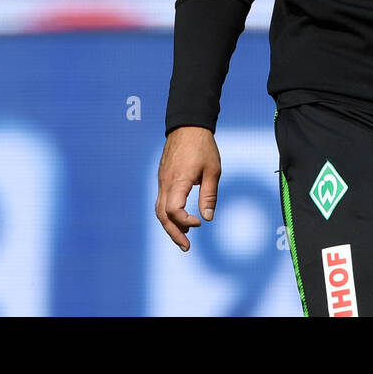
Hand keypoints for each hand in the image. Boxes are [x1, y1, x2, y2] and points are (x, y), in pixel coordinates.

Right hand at [155, 125, 220, 251]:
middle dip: (173, 233)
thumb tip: (208, 218)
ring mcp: (162, 181)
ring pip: (160, 210)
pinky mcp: (163, 178)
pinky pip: (162, 201)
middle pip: (162, 216)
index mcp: (178, 181)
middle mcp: (165, 183)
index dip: (184, 222)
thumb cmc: (203, 147)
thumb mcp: (213, 170)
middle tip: (186, 247)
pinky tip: (180, 219)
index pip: (173, 211)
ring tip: (184, 237)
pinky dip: (169, 214)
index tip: (198, 224)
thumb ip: (209, 195)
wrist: (187, 126)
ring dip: (170, 225)